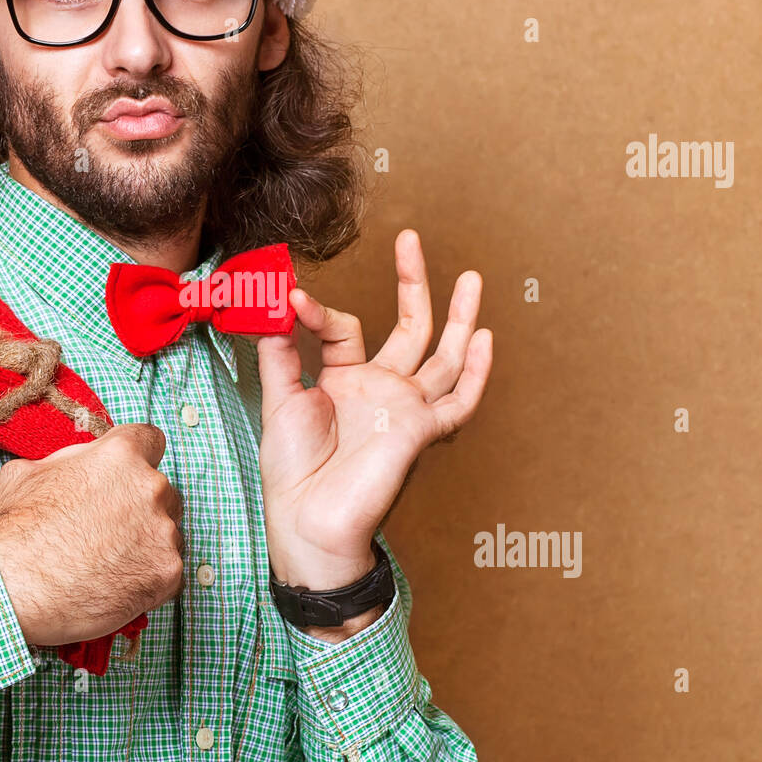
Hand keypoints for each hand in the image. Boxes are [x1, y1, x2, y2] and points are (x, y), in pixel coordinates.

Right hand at [0, 423, 184, 645]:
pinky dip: (149, 578)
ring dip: (147, 543)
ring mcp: (163, 532)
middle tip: (111, 529)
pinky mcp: (168, 572)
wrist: (16, 589)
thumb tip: (72, 464)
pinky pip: (169, 571)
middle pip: (163, 490)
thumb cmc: (16, 532)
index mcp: (121, 455)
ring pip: (168, 532)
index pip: (151, 440)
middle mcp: (150, 487)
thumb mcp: (27, 472)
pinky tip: (118, 584)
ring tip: (109, 562)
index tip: (127, 475)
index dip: (138, 458)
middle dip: (143, 505)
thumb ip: (65, 461)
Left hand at [257, 230, 491, 589]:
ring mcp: (405, 409)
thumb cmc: (291, 472)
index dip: (318, 311)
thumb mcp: (279, 400)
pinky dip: (477, 374)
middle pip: (410, 327)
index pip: (345, 328)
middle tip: (413, 240)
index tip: (290, 298)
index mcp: (345, 380)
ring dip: (460, 317)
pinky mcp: (421, 431)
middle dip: (415, 283)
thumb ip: (281, 353)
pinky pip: (460, 402)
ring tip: (473, 277)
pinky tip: (485, 339)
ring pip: (444, 356)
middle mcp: (381, 390)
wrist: (306, 521)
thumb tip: (276, 306)